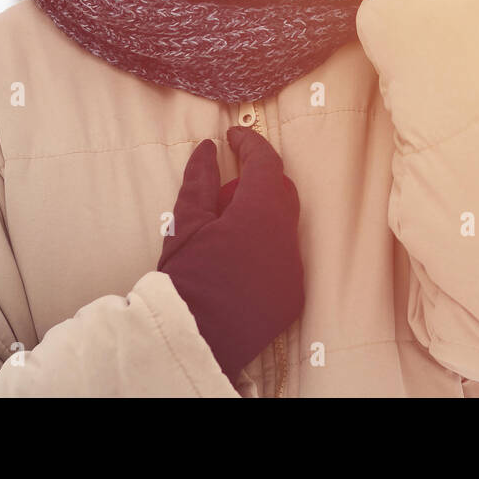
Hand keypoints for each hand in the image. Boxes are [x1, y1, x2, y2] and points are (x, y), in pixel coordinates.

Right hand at [158, 126, 303, 382]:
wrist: (191, 341)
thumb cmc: (183, 279)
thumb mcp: (185, 224)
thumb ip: (200, 180)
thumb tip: (208, 148)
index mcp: (261, 214)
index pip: (267, 163)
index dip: (251, 143)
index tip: (233, 137)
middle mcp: (287, 238)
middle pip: (282, 192)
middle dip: (258, 181)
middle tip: (225, 187)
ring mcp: (294, 269)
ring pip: (285, 227)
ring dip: (261, 218)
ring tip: (224, 231)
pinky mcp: (294, 295)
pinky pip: (286, 258)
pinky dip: (266, 250)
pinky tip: (236, 261)